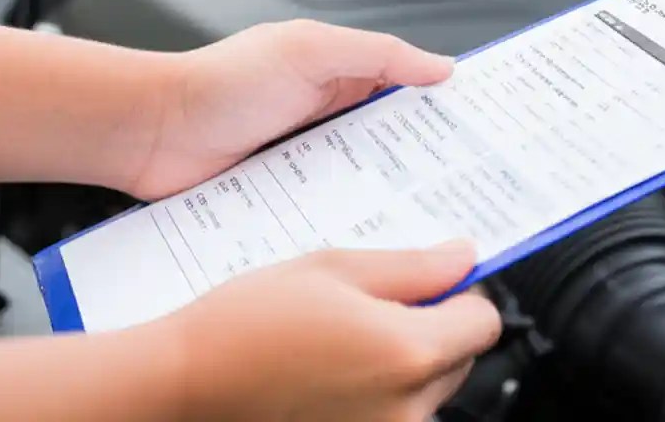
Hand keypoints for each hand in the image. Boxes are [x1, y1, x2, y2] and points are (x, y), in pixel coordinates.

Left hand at [131, 20, 452, 199]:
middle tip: (465, 177)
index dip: (442, 101)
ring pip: (364, 175)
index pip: (406, 85)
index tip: (482, 122)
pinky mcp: (283, 193)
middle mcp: (326, 114)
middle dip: (426, 155)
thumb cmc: (220, 82)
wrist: (150, 131)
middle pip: (392, 137)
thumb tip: (440, 66)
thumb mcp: (309, 49)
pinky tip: (367, 229)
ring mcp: (304, 156)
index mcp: (339, 72)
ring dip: (387, 189)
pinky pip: (327, 205)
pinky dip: (347, 213)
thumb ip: (377, 54)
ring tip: (424, 211)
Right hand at [160, 240, 500, 421]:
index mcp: (410, 352)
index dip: (458, 297)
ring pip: (426, 393)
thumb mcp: (333, 270)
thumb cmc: (247, 324)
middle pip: (459, 360)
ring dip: (401, 369)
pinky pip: (394, 417)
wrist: (182, 388)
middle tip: (366, 313)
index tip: (425, 287)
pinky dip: (375, 400)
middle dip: (430, 331)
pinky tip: (326, 382)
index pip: (482, 322)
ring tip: (336, 349)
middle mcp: (408, 409)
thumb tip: (464, 259)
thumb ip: (412, 268)